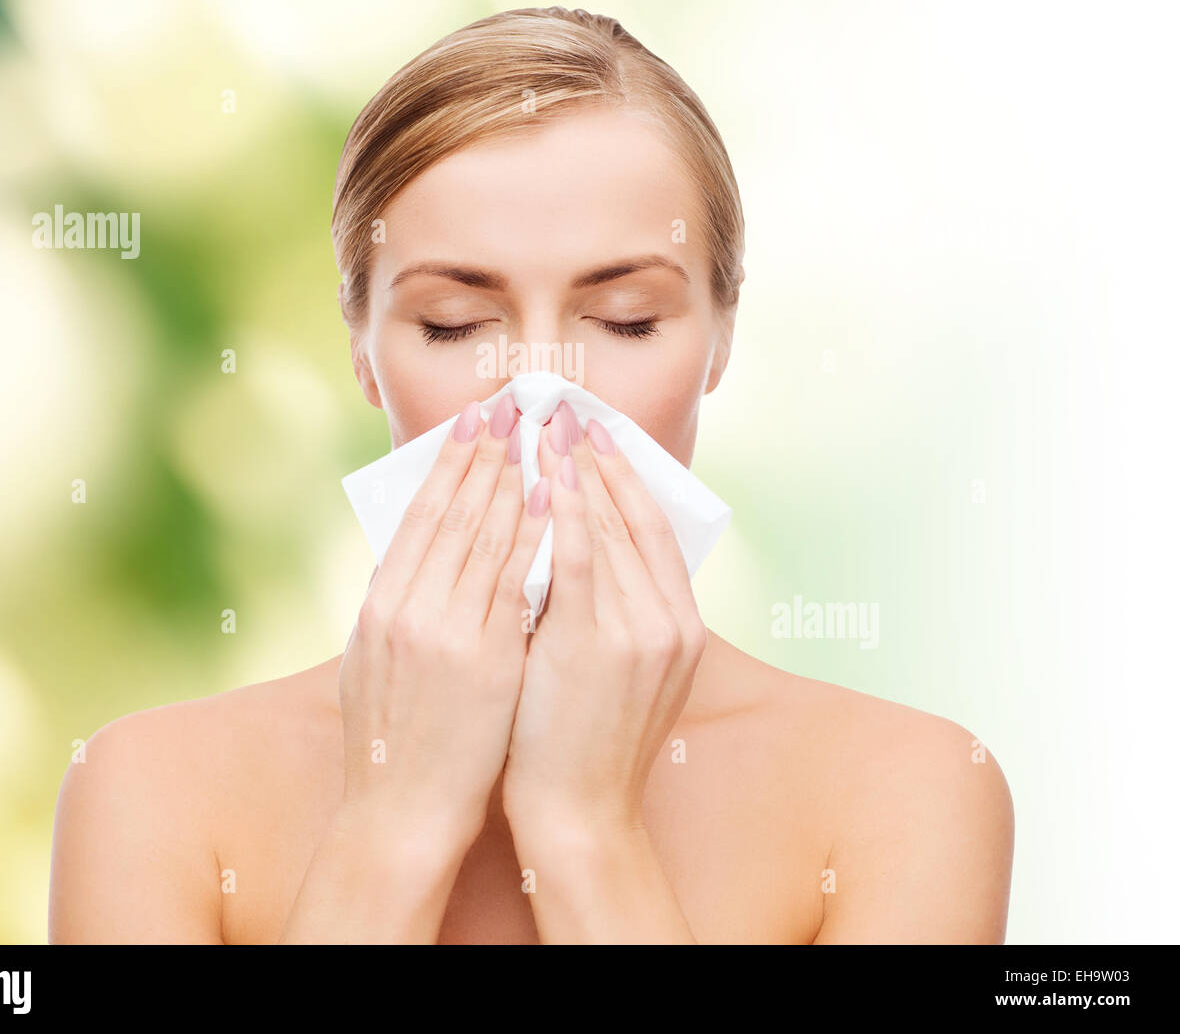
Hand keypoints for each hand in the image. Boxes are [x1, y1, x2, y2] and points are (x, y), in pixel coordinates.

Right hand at [338, 393, 549, 853]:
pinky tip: (553, 500)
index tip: (471, 423)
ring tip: (534, 437)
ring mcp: (446, 633)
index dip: (447, 464)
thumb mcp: (372, 659)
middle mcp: (407, 609)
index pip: (419, 516)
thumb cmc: (389, 738)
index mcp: (378, 604)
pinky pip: (516, 583)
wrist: (399, 812)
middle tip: (508, 409)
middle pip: (453, 514)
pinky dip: (535, 536)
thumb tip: (417, 551)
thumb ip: (397, 602)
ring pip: (486, 538)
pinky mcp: (485, 660)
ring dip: (513, 481)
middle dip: (485, 456)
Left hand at [502, 403, 707, 841]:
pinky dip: (565, 509)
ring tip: (548, 425)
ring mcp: (640, 631)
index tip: (599, 435)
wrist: (580, 815)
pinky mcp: (598, 642)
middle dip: (601, 458)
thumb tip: (581, 553)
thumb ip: (614, 613)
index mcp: (680, 626)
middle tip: (571, 409)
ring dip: (577, 469)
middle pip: (636, 517)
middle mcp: (670, 621)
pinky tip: (545, 472)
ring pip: (609, 528)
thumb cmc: (584, 744)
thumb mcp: (620, 672)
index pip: (654, 530)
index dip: (626, 477)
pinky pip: (580, 557)